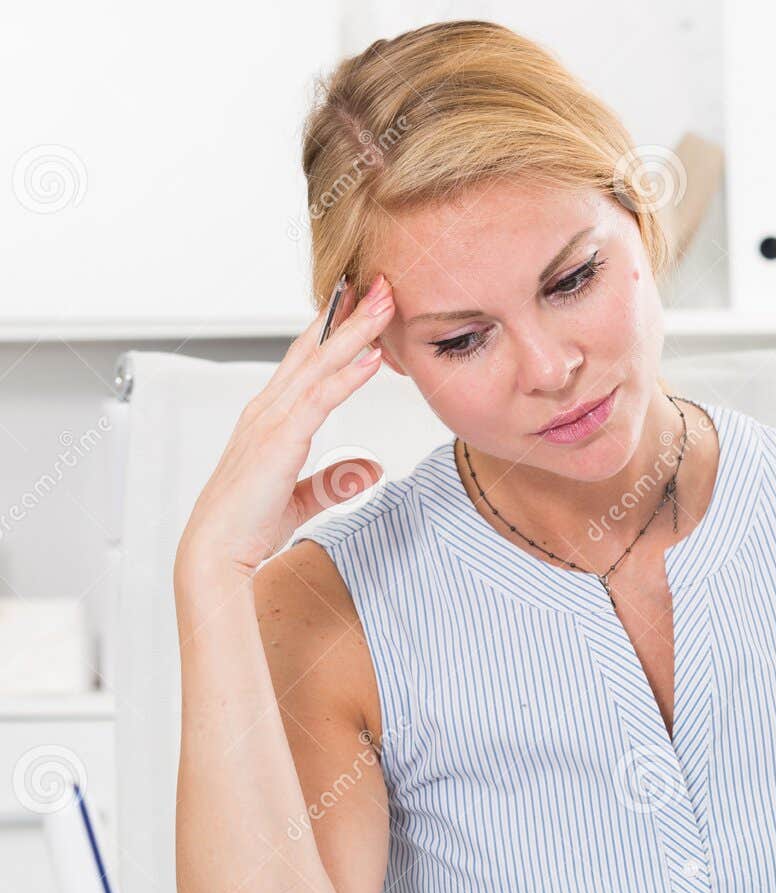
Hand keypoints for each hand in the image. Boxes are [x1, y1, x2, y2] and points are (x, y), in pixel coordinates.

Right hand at [176, 273, 394, 581]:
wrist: (217, 552)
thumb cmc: (248, 525)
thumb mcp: (302, 498)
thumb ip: (336, 480)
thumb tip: (371, 468)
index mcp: (270, 417)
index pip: (308, 362)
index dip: (336, 331)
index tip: (364, 305)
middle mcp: (267, 409)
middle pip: (314, 349)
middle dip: (349, 314)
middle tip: (381, 284)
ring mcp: (270, 421)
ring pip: (319, 364)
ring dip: (355, 332)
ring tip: (385, 303)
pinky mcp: (278, 441)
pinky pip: (319, 400)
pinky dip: (347, 376)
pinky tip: (372, 357)